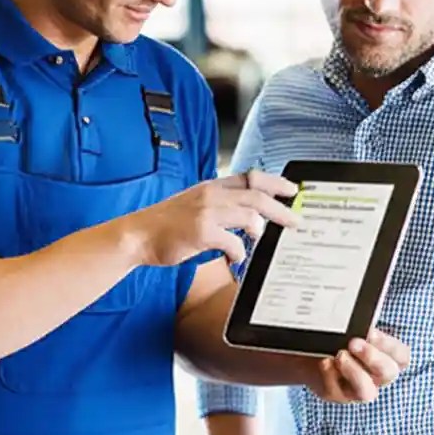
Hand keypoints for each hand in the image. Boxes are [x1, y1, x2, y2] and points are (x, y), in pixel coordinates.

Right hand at [121, 169, 300, 266]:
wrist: (137, 235)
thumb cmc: (165, 225)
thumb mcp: (194, 205)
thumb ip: (219, 206)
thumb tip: (249, 217)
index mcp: (210, 186)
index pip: (250, 177)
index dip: (274, 182)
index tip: (292, 189)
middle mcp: (210, 194)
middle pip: (256, 195)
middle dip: (280, 208)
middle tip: (295, 220)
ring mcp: (206, 211)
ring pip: (249, 214)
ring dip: (260, 229)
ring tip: (260, 238)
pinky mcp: (201, 231)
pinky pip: (233, 242)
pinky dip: (239, 251)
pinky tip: (235, 257)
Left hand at [305, 328, 409, 402]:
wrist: (311, 353)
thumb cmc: (339, 337)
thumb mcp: (353, 328)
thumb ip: (363, 323)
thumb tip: (368, 311)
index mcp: (387, 358)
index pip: (401, 356)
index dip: (389, 346)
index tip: (371, 333)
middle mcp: (377, 377)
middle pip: (388, 373)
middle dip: (372, 357)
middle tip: (353, 343)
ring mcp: (359, 389)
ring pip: (367, 392)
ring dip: (354, 371)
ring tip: (340, 355)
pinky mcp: (338, 395)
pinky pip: (337, 391)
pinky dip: (330, 375)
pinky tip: (324, 361)